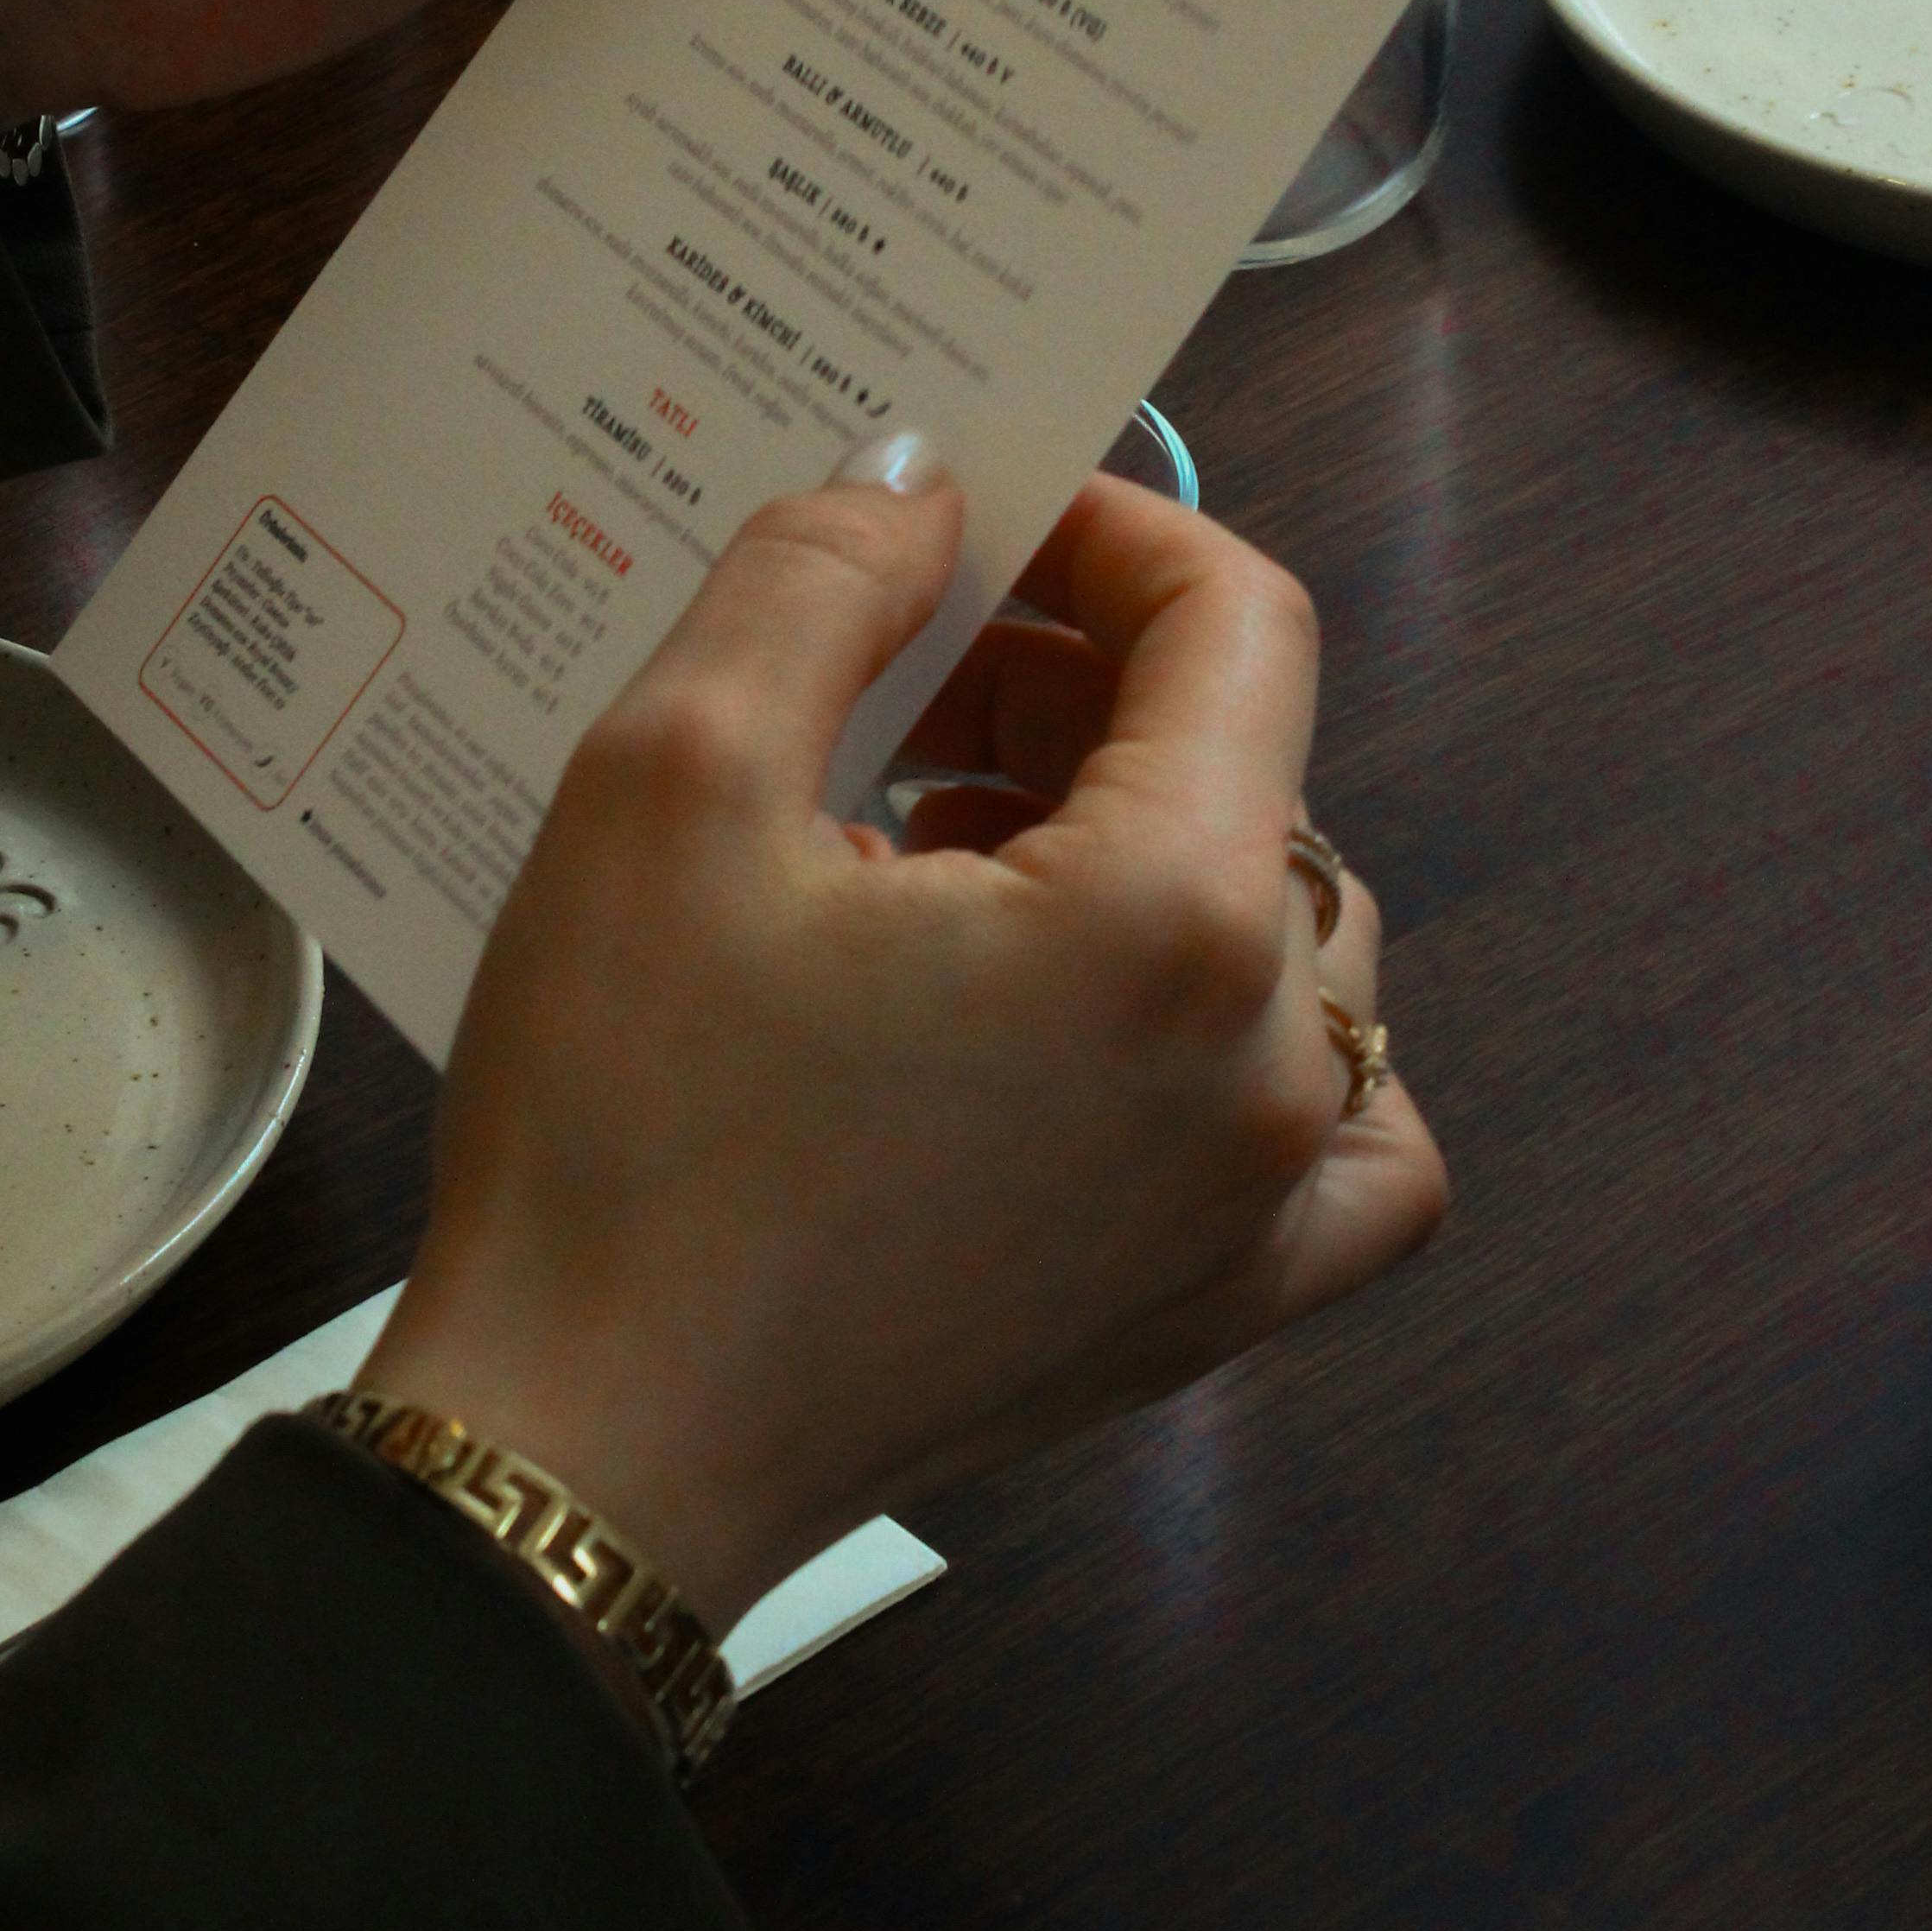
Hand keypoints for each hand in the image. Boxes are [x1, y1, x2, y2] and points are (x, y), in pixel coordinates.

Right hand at [373, 459, 1447, 1636]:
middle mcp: (1271, 1069)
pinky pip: (1344, 1150)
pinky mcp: (1207, 1317)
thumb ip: (824, 578)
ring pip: (1300, 944)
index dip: (1113, 536)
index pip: (1238, 628)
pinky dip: (1267, 1058)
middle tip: (907, 690)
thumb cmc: (624, 1126)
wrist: (587, 1451)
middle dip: (1093, 692)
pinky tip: (1118, 1036)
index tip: (981, 528)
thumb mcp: (674, 777)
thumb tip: (920, 479)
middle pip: (1257, 778)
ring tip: (955, 857)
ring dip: (1157, 852)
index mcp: (1170, 920)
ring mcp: (1259, 1215)